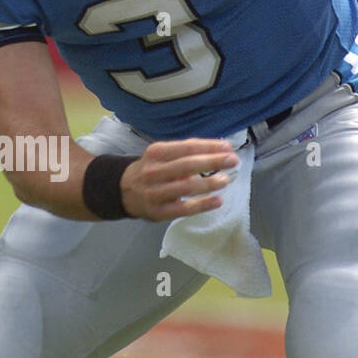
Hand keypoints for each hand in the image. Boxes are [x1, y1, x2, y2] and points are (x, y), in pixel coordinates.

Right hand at [120, 138, 240, 220]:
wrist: (125, 191)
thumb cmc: (152, 170)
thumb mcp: (162, 155)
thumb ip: (186, 152)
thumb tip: (219, 148)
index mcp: (156, 152)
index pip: (186, 147)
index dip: (209, 146)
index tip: (228, 147)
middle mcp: (153, 171)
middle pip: (187, 165)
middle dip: (212, 161)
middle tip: (232, 160)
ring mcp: (154, 192)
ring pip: (185, 187)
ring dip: (208, 183)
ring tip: (226, 179)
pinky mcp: (158, 212)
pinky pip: (184, 209)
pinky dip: (202, 205)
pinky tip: (218, 201)